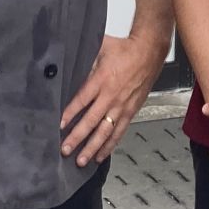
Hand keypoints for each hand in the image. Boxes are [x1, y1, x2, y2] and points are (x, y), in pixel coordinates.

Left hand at [61, 31, 168, 167]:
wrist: (149, 51)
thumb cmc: (124, 48)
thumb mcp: (100, 48)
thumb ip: (84, 60)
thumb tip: (67, 63)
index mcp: (101, 79)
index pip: (82, 100)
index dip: (70, 114)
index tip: (59, 125)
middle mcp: (111, 96)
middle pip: (91, 121)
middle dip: (77, 137)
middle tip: (65, 150)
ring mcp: (121, 106)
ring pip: (105, 131)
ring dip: (92, 147)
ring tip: (81, 160)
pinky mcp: (130, 111)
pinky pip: (119, 131)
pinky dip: (110, 145)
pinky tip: (100, 155)